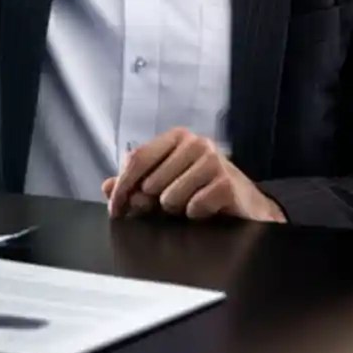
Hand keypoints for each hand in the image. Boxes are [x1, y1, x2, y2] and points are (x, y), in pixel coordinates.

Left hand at [103, 128, 287, 222]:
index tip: (114, 209)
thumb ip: (133, 183)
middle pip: (150, 183)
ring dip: (176, 209)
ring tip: (190, 203)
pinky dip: (196, 215)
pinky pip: (192, 208)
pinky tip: (207, 208)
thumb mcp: (164, 182)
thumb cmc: (200, 189)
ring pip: (169, 198)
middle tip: (165, 207)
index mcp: (175, 138)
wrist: (246, 204)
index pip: (136, 159)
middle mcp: (195, 143)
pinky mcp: (226, 183)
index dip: (121, 187)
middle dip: (150, 203)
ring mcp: (213, 161)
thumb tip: (106, 187)